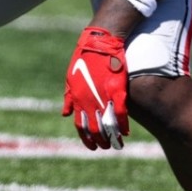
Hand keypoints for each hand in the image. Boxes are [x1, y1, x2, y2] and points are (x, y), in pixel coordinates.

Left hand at [62, 27, 128, 149]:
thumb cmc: (83, 59)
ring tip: (117, 145)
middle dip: (100, 141)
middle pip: (95, 129)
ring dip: (113, 138)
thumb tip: (65, 114)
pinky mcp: (117, 90)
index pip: (80, 126)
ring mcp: (103, 97)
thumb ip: (69, 98)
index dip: (86, 139)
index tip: (91, 146)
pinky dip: (123, 125)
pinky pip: (120, 113)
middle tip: (106, 147)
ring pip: (108, 125)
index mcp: (78, 99)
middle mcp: (89, 101)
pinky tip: (126, 132)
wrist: (100, 43)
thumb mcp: (70, 79)